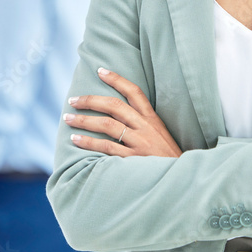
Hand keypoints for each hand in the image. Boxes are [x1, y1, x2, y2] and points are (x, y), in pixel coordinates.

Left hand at [65, 67, 181, 157]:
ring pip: (107, 125)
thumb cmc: (168, 159)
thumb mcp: (160, 136)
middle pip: (114, 106)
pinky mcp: (134, 160)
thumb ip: (143, 125)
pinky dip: (89, 142)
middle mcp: (145, 128)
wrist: (183, 180)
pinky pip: (107, 147)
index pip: (134, 92)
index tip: (100, 70)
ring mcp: (140, 143)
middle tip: (72, 100)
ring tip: (67, 118)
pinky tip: (76, 139)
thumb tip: (117, 115)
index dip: (117, 79)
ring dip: (84, 121)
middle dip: (90, 100)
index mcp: (152, 119)